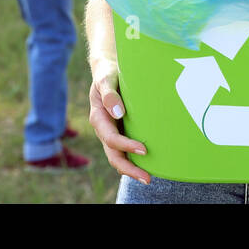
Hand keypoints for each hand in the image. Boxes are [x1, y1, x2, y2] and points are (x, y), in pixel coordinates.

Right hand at [87, 58, 148, 183]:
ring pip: (118, 157)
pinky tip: (150, 164)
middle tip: (148, 178)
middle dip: (129, 169)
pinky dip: (134, 160)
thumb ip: (109, 94)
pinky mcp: (121, 131)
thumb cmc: (109, 73)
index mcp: (98, 118)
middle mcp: (104, 129)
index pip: (111, 138)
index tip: (144, 149)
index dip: (126, 146)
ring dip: (132, 169)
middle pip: (114, 156)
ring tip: (149, 177)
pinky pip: (125, 151)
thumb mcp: (106, 79)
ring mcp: (112, 132)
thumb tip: (117, 113)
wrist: (109, 69)